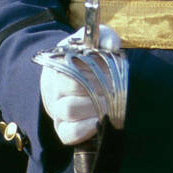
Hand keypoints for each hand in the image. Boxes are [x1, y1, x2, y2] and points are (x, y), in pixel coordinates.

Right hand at [39, 25, 123, 146]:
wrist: (72, 77)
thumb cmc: (85, 58)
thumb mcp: (93, 43)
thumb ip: (103, 37)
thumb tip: (111, 44)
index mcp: (59, 64)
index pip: (72, 68)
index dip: (94, 71)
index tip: (112, 70)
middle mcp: (54, 87)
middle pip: (72, 87)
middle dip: (99, 92)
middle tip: (117, 92)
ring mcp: (57, 109)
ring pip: (68, 111)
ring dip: (94, 109)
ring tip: (112, 106)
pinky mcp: (62, 127)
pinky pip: (66, 135)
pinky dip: (83, 131)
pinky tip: (99, 123)